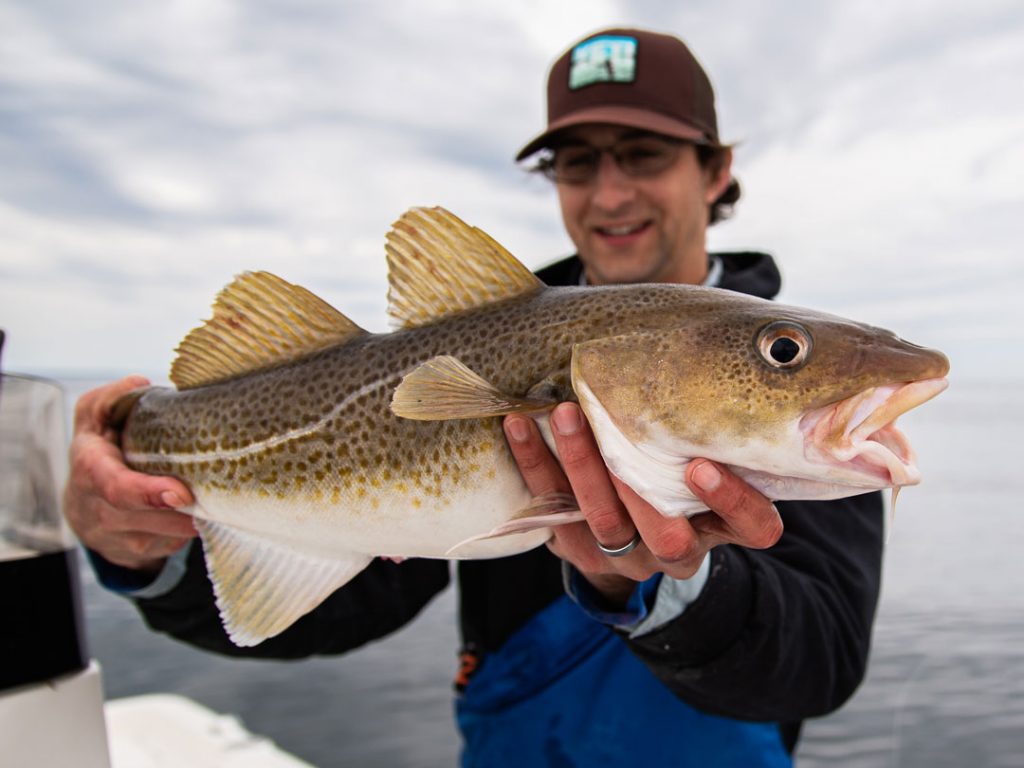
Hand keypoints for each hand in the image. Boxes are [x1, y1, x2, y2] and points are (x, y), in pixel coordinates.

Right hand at [64, 375, 196, 571]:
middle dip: (179, 513)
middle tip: (214, 500)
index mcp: (89, 469)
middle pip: (142, 518)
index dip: (146, 493)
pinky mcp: (134, 554)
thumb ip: (111, 398)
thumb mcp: (95, 417)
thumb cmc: (100, 451)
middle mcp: (96, 508)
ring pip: (160, 538)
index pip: (113, 486)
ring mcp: (114, 537)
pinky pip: (168, 547)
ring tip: (217, 504)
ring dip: (189, 523)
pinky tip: (204, 515)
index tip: (179, 493)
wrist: (85, 506)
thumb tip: (140, 383)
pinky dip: (187, 533)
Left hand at [504, 403, 782, 606]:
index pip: (754, 527)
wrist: (631, 527)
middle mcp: (679, 549)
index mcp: (723, 525)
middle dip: (637, 486)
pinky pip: (553, 512)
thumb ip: (712, 418)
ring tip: (566, 413)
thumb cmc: (680, 462)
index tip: (701, 464)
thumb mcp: (706, 449)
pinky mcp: (579, 551)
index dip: (731, 501)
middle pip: (667, 536)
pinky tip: (519, 425)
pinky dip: (535, 465)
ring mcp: (626, 557)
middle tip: (617, 429)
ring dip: (582, 465)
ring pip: (605, 523)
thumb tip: (708, 328)